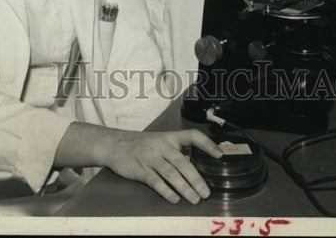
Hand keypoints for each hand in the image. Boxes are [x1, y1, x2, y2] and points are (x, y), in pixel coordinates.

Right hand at [102, 128, 222, 204]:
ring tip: (195, 199)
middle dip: (196, 178)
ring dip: (184, 188)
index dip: (206, 144)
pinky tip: (175, 199)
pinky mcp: (141, 170)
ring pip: (171, 174)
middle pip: (182, 162)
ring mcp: (151, 158)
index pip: (192, 136)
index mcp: (170, 137)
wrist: (116, 145)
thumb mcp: (161, 141)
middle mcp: (162, 146)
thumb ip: (177, 151)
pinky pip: (156, 182)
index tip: (219, 155)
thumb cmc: (143, 145)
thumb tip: (197, 165)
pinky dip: (166, 191)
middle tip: (206, 193)